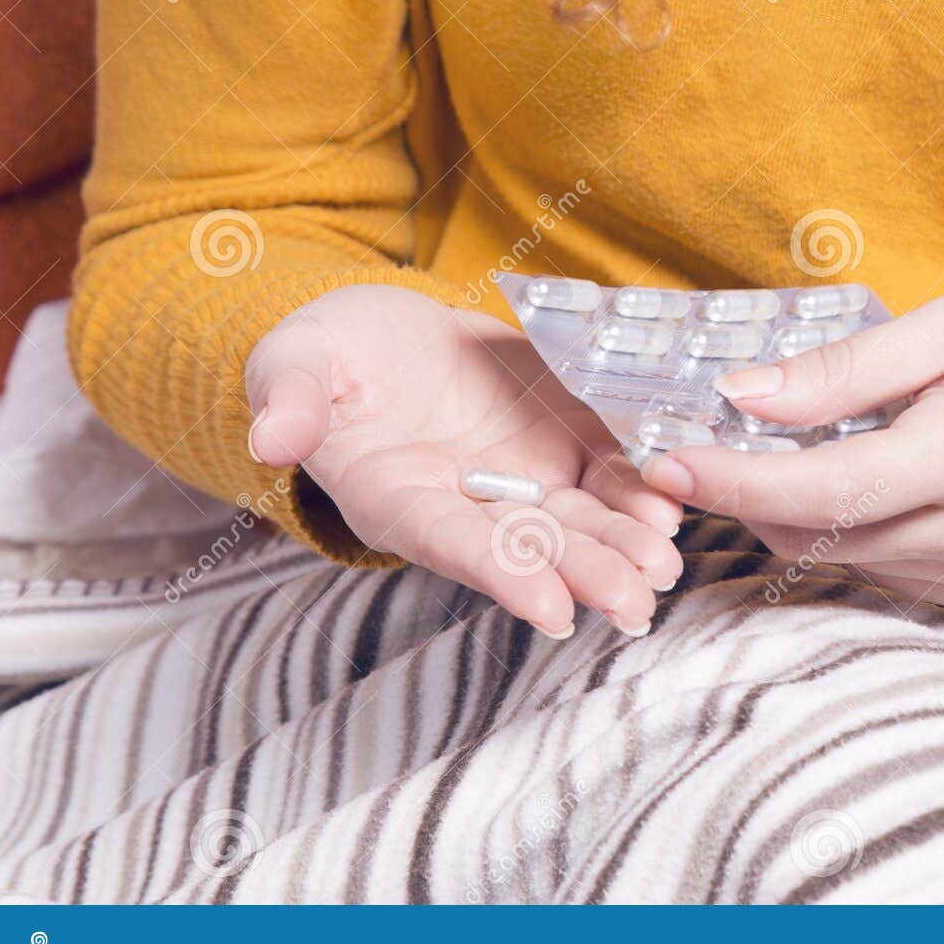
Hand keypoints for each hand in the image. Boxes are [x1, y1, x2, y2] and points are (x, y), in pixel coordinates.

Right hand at [244, 285, 683, 638]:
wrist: (373, 334)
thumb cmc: (323, 359)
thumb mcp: (294, 368)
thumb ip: (291, 402)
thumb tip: (270, 438)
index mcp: (399, 498)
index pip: (454, 544)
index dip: (502, 574)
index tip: (551, 608)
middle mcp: (467, 504)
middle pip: (532, 546)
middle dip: (585, 572)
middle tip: (636, 599)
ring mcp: (518, 476)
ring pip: (578, 519)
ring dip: (623, 543)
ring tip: (666, 562)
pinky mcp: (556, 439)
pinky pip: (604, 466)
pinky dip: (637, 484)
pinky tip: (673, 501)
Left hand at [638, 292, 943, 612]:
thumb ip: (847, 369)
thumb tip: (745, 397)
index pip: (826, 489)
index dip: (738, 482)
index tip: (670, 463)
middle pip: (817, 534)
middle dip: (748, 496)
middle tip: (708, 450)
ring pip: (838, 559)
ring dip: (789, 514)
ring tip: (780, 458)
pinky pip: (876, 572)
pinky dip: (840, 533)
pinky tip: (848, 487)